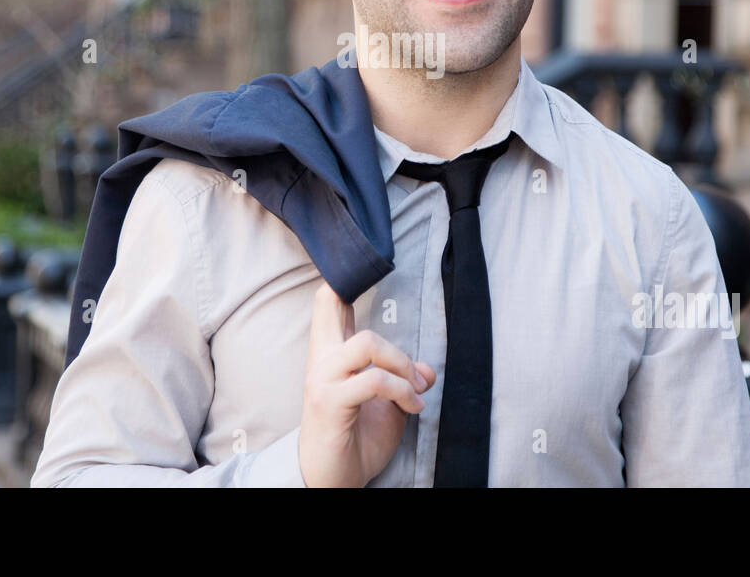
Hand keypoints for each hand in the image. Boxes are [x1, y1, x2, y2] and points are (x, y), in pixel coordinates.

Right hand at [298, 281, 435, 487]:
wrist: (332, 481)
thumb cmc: (355, 441)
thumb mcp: (390, 406)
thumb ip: (404, 381)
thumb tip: (427, 369)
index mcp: (331, 354)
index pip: (328, 303)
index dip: (342, 279)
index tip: (362, 268)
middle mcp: (321, 360)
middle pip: (336, 305)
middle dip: (390, 334)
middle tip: (417, 374)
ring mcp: (322, 379)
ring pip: (366, 343)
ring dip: (402, 365)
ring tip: (415, 391)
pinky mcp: (329, 402)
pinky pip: (374, 381)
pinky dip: (401, 390)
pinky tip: (412, 406)